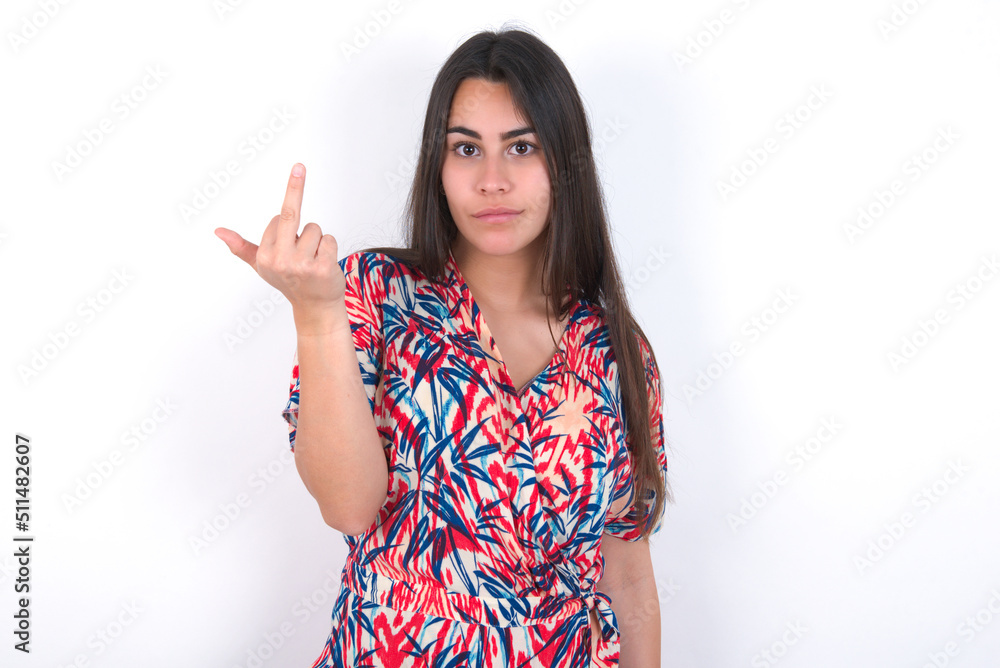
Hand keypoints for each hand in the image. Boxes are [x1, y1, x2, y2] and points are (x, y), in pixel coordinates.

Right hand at [215, 163, 345, 316]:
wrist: (315, 307)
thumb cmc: (289, 282)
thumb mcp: (261, 266)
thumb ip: (241, 248)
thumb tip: (219, 231)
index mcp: (264, 256)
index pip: (278, 218)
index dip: (287, 227)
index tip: (289, 242)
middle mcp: (281, 260)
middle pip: (290, 213)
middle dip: (295, 186)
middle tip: (299, 171)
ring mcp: (302, 265)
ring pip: (315, 229)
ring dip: (317, 240)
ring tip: (312, 260)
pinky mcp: (323, 267)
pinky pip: (329, 239)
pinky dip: (329, 248)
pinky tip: (323, 264)